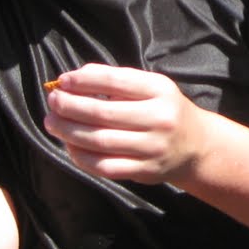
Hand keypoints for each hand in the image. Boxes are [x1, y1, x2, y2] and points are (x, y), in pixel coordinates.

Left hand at [45, 64, 209, 184]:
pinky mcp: (145, 171)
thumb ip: (117, 80)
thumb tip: (76, 77)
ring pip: (100, 141)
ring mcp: (152, 148)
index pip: (115, 81)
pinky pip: (105, 166)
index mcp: (160, 91)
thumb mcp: (151, 87)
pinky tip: (69, 146)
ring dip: (69, 131)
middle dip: (70, 106)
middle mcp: (158, 119)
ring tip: (52, 122)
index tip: (63, 81)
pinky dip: (81, 156)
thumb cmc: (164, 110)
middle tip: (53, 102)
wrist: (196, 146)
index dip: (84, 80)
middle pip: (103, 113)